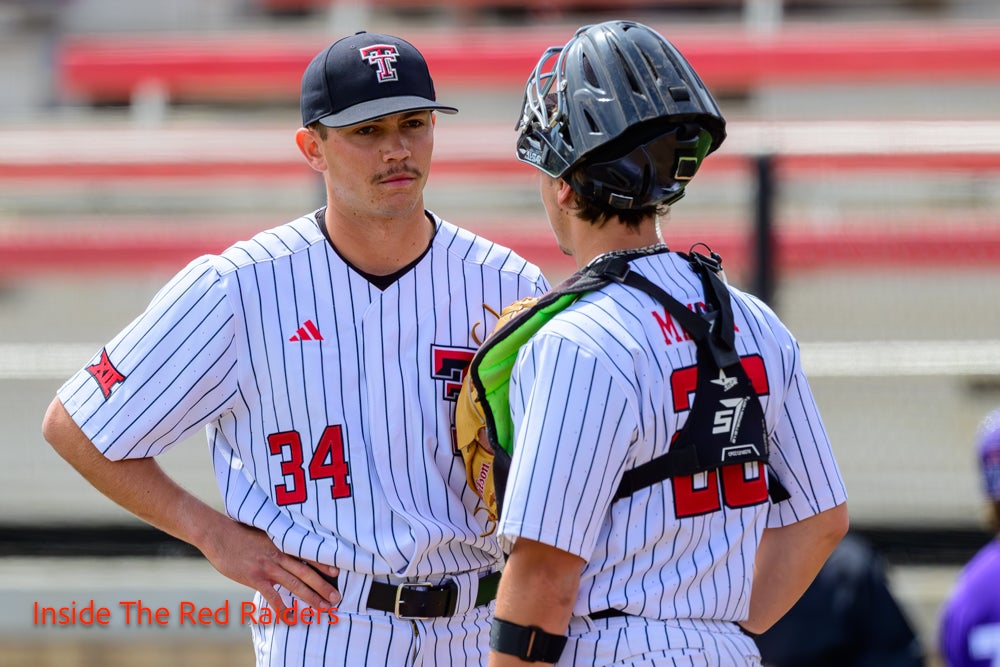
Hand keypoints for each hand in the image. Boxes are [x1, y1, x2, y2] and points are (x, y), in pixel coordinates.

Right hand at [199, 518, 340, 612]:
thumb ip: (277, 541)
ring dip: (310, 597)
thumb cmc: (240, 532)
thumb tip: (288, 548)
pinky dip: (282, 607)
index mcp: (282, 542)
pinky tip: (290, 617)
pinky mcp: (255, 577)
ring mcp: (268, 567)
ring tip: (324, 607)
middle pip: (306, 572)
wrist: (218, 533)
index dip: (323, 563)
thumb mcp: (264, 532)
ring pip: (295, 584)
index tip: (337, 572)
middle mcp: (279, 555)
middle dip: (323, 586)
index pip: (308, 553)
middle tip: (337, 598)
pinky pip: (272, 596)